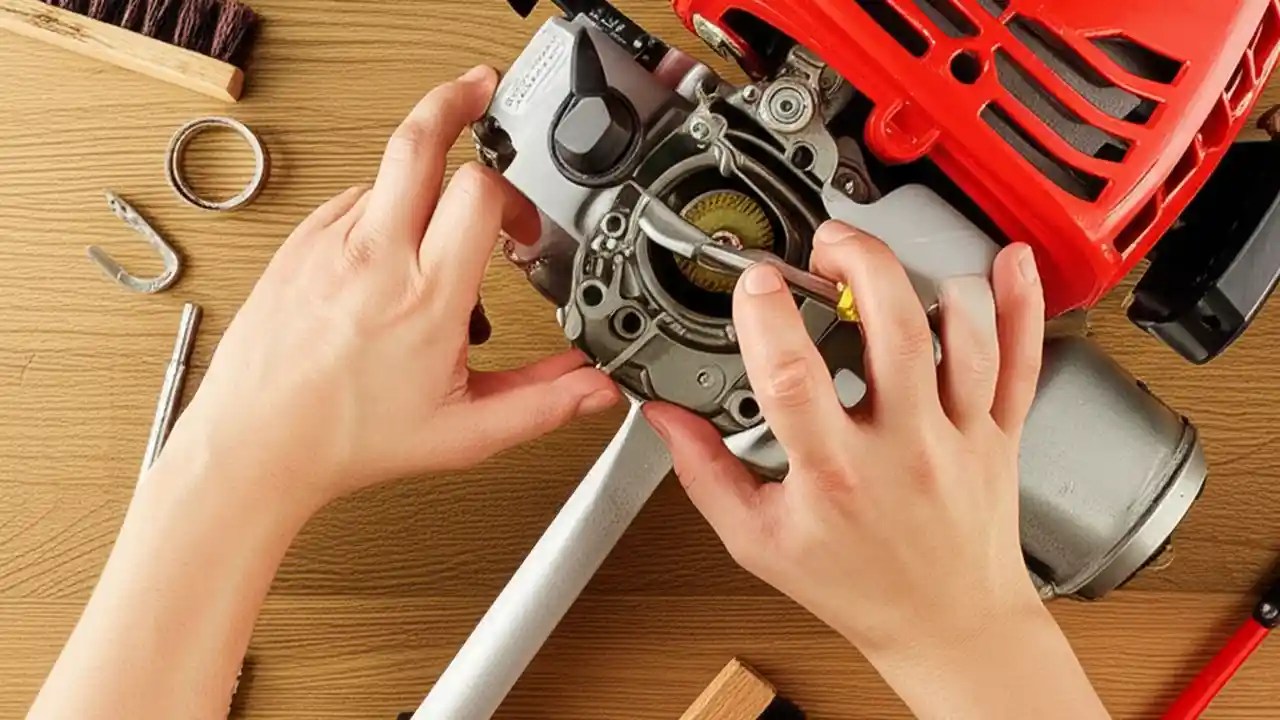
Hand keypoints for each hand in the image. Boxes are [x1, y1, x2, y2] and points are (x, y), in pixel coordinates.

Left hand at [160, 66, 620, 510]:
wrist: (256, 442)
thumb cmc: (346, 439)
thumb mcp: (463, 434)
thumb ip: (540, 404)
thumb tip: (594, 389)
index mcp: (426, 298)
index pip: (479, 193)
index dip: (513, 195)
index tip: (522, 222)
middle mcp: (375, 258)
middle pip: (420, 140)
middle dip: (457, 101)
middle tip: (481, 91)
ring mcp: (329, 244)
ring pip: (389, 175)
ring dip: (422, 186)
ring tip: (437, 230)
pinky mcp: (298, 244)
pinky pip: (351, 203)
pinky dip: (381, 214)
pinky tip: (389, 258)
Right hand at [644, 223, 1105, 716]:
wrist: (947, 625)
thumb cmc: (858, 586)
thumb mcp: (758, 541)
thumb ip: (705, 473)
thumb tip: (666, 417)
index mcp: (834, 473)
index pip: (794, 377)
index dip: (769, 316)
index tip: (755, 282)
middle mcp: (903, 447)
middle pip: (891, 330)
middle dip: (859, 263)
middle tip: (830, 246)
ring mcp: (959, 436)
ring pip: (964, 337)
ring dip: (929, 278)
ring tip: (889, 261)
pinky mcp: (1000, 434)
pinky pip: (1022, 362)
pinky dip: (1023, 305)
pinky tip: (1009, 264)